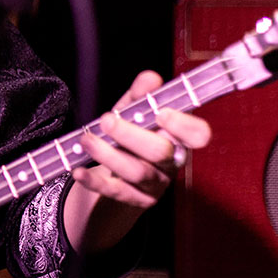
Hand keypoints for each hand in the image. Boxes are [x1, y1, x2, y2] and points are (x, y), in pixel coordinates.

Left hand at [72, 70, 210, 208]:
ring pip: (137, 172)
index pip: (198, 134)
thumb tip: (149, 79)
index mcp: (179, 137)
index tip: (161, 113)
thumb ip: (141, 95)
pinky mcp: (135, 199)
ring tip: (86, 139)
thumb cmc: (133, 134)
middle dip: (132, 135)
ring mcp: (155, 183)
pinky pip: (115, 192)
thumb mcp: (135, 111)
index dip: (184, 125)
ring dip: (108, 155)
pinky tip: (78, 170)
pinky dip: (94, 181)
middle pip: (160, 152)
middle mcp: (171, 162)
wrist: (121, 173)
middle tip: (107, 120)